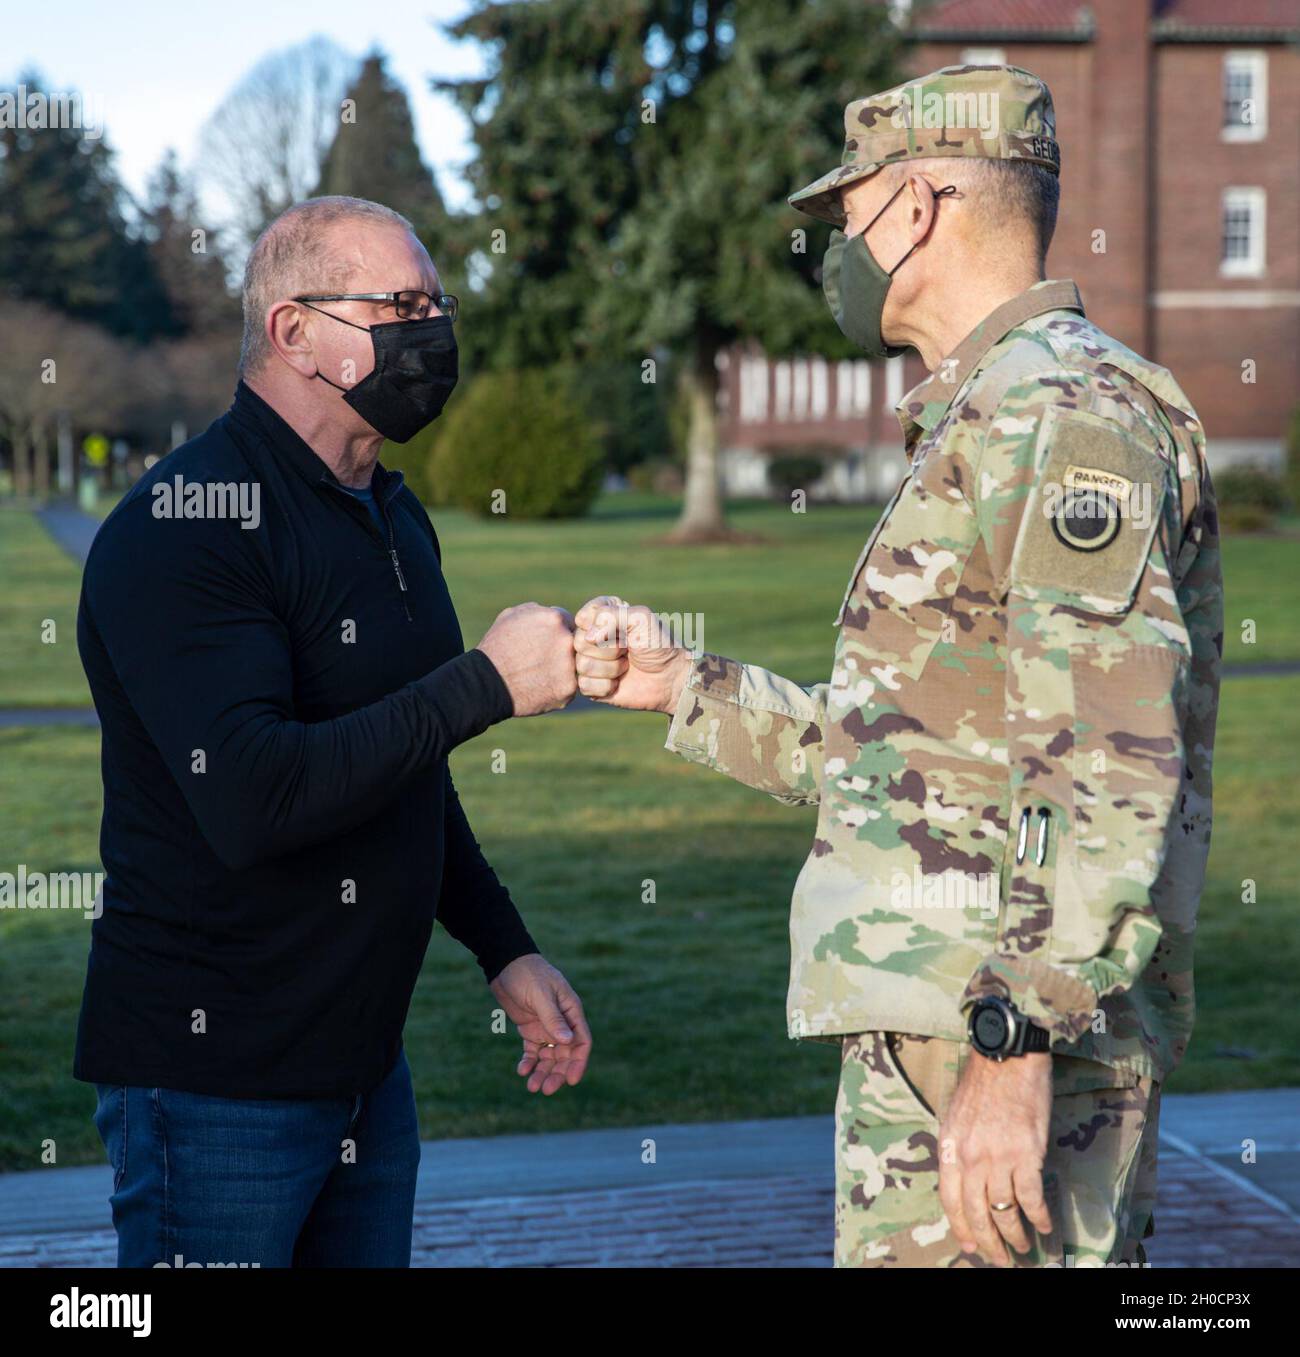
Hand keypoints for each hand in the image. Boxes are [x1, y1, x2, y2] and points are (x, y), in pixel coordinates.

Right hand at [475, 603, 575, 715]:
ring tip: (538, 674)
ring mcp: (570, 667)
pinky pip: (569, 687)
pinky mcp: (568, 690)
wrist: (486, 683)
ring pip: (574, 666)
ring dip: (561, 670)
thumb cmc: (496, 647)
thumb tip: (553, 613)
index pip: (569, 623)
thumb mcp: (512, 616)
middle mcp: (567, 641)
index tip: (543, 643)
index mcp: (555, 619)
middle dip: (561, 651)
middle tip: (541, 660)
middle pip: (574, 644)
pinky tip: (539, 687)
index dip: (556, 633)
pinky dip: (557, 688)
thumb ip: (538, 611)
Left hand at [489, 953, 591, 1094]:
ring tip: (532, 1087)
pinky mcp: (530, 1029)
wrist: (506, 965)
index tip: (571, 1080)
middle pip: (565, 1055)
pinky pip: (533, 1051)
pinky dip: (529, 1062)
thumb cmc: (528, 974)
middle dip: (557, 1073)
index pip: (582, 1041)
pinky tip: (522, 1071)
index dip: (579, 1062)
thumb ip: (553, 1018)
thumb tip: (567, 1041)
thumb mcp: (540, 995)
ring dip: (542, 1072)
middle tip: (546, 1090)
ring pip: (549, 1056)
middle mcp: (562, 1022)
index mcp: (571, 1011)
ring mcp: (546, 1027)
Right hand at [573, 595, 691, 713]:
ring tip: (626, 666)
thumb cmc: (658, 644)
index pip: (583, 617)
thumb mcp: (641, 618)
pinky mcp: (591, 685)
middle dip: (609, 648)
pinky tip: (618, 683)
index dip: (602, 626)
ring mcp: (590, 662)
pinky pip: (584, 685)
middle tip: (627, 649)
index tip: (624, 630)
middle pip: (579, 641)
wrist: (671, 678)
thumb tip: (588, 637)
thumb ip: (612, 615)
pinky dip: (606, 686)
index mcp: (602, 616)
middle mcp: (592, 638)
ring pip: (582, 664)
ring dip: (611, 668)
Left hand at [937, 1051, 1052, 1265]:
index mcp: (950, 1145)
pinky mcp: (1027, 1154)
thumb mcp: (957, 1112)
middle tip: (1000, 1259)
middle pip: (975, 1212)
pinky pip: (1031, 1197)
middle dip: (988, 1242)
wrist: (1008, 1056)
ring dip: (1015, 1235)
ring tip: (1023, 1248)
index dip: (960, 1226)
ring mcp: (998, 1157)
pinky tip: (1045, 1226)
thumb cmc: (984, 1079)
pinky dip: (1039, 1217)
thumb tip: (965, 1175)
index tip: (968, 1246)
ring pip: (1004, 1210)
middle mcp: (970, 1156)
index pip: (949, 1198)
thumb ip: (959, 1145)